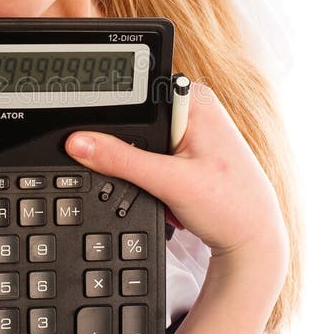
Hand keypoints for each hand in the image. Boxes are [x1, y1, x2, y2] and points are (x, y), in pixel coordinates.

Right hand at [65, 82, 287, 270]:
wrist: (253, 240)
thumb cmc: (231, 206)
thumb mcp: (169, 181)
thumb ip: (121, 160)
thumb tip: (79, 142)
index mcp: (192, 98)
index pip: (134, 93)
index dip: (112, 116)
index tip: (104, 145)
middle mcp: (194, 107)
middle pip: (136, 121)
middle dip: (136, 156)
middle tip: (158, 182)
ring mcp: (194, 130)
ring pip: (144, 145)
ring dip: (147, 173)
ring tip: (171, 191)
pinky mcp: (191, 151)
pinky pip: (156, 160)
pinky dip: (156, 180)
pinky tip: (173, 195)